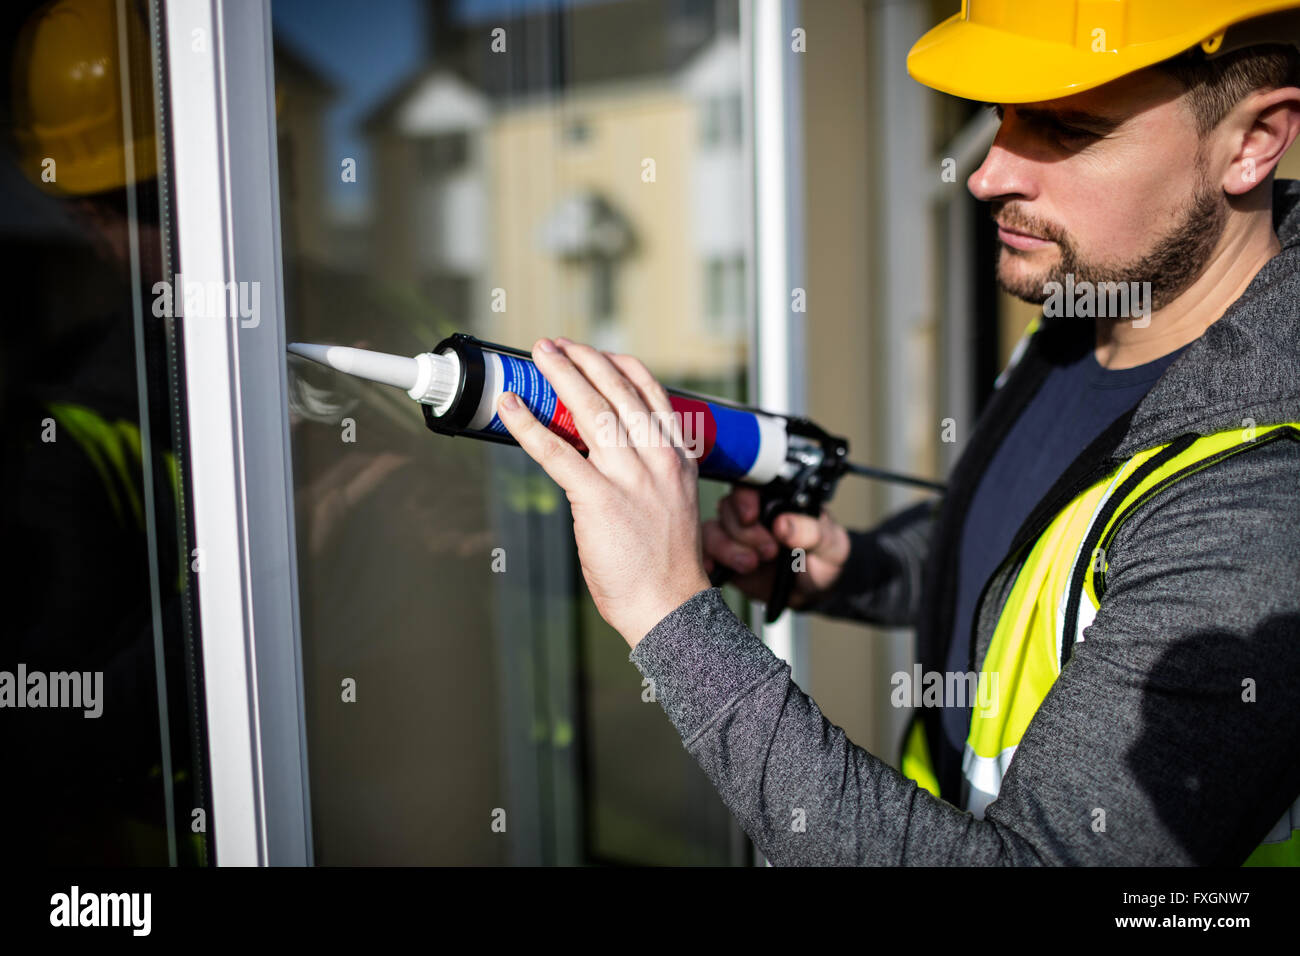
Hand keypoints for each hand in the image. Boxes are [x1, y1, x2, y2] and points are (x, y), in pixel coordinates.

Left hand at [495, 337, 711, 648]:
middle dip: (583, 360)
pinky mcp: (598, 498)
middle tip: (555, 345)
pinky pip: (556, 452)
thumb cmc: (667, 565)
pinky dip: (528, 425)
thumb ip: (646, 475)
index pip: (649, 393)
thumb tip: (604, 460)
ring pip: (590, 409)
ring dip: (560, 376)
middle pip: (617, 390)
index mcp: (677, 457)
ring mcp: (629, 476)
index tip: (596, 353)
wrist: (670, 606)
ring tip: (539, 357)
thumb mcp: (672, 503)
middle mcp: (656, 458)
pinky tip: (511, 407)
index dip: (618, 366)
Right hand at [702, 486, 851, 609]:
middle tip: (769, 551)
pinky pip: (706, 553)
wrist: (815, 590)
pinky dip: (708, 560)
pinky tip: (716, 569)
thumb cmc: (824, 556)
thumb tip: (784, 524)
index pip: (750, 485)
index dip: (744, 498)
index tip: (751, 516)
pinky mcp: (725, 557)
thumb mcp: (830, 542)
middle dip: (745, 532)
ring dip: (728, 548)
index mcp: (775, 498)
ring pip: (712, 530)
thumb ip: (811, 531)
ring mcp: (735, 534)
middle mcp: (751, 512)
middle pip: (728, 509)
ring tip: (751, 564)